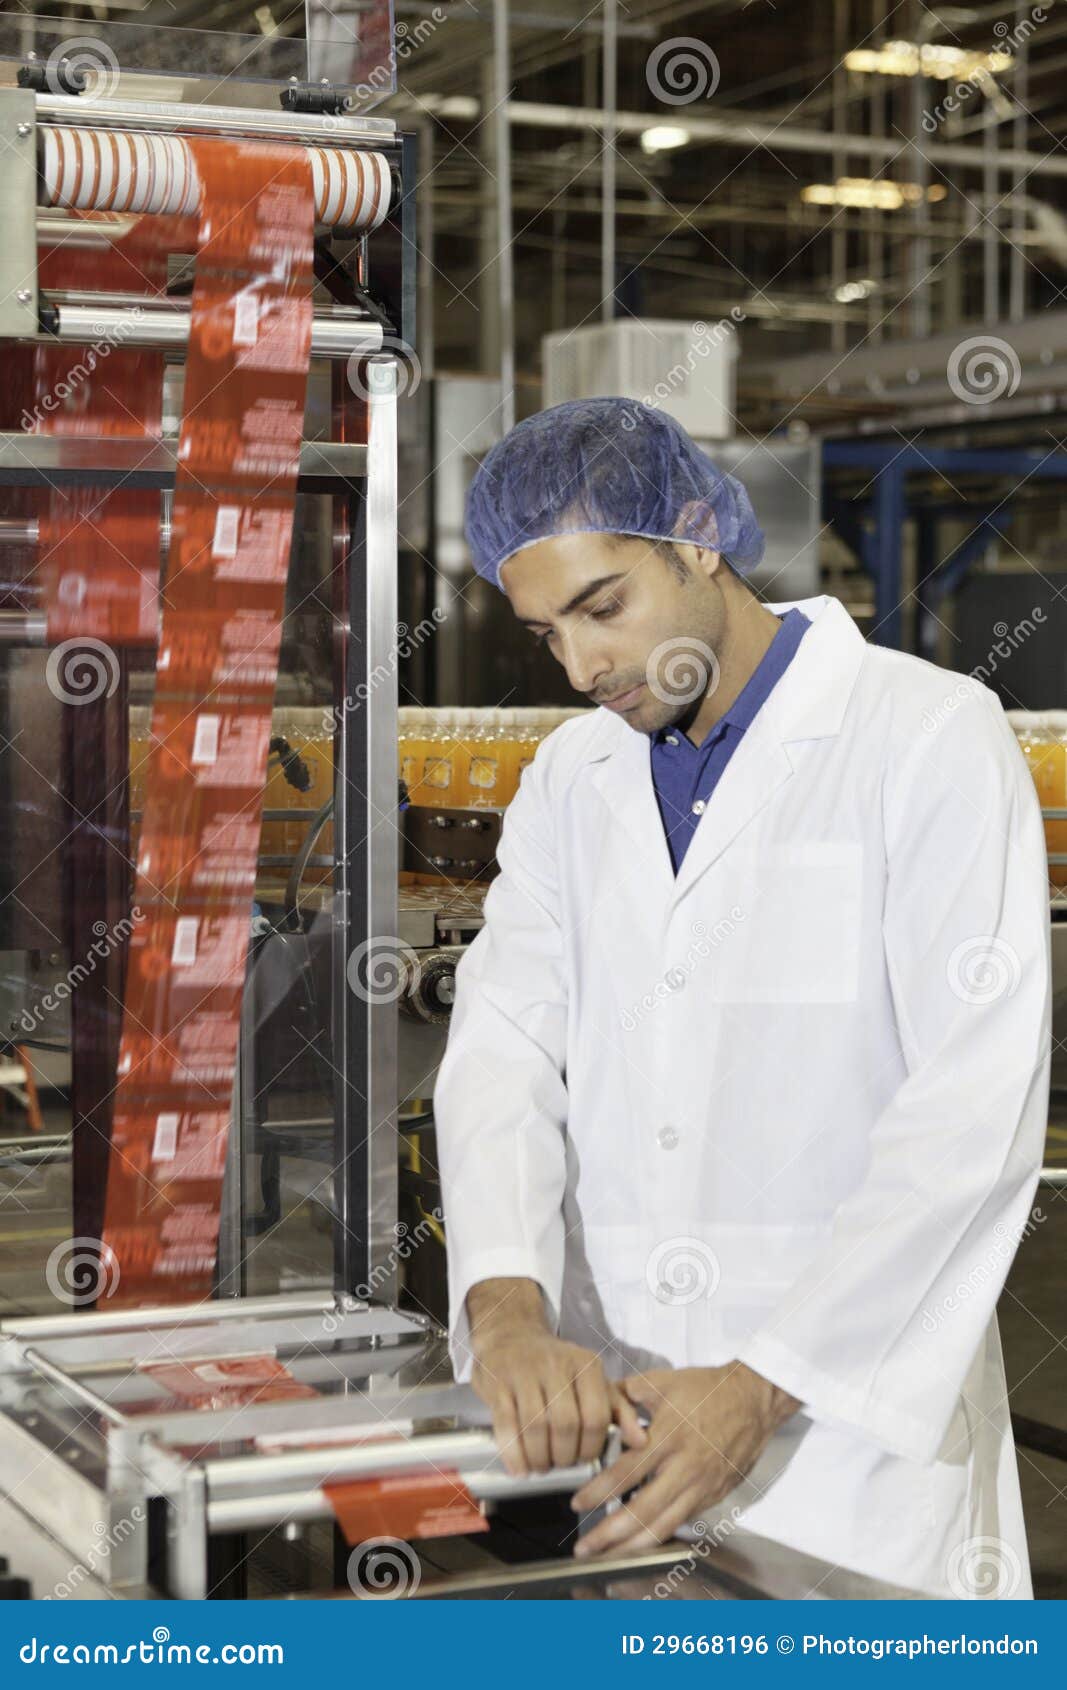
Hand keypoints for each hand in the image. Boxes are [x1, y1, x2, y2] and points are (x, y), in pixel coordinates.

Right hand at [466, 1277, 646, 1475]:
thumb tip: (641, 1440)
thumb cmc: (557, 1367)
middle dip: (565, 1456)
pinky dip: (514, 1453)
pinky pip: (506, 1425)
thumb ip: (620, 1410)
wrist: (512, 1337)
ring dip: (540, 1458)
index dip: (591, 1448)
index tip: (584, 1459)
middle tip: (561, 1465)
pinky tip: (519, 1467)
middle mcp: (556, 1364)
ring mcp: (524, 1372)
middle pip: (566, 1425)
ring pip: (536, 1427)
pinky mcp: (498, 1382)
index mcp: (586, 1364)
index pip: (596, 1417)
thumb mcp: (594, 1381)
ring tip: (542, 1465)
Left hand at [569, 1362, 799, 1559]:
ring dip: (632, 1546)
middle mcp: (684, 1467)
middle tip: (584, 1547)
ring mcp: (701, 1486)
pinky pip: (681, 1523)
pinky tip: (639, 1544)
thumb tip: (599, 1402)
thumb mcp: (663, 1381)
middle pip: (641, 1511)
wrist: (753, 1398)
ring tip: (607, 1557)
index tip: (578, 1504)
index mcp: (668, 1436)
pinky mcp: (713, 1496)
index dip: (598, 1492)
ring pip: (663, 1526)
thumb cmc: (708, 1389)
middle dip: (609, 1534)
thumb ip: (627, 1393)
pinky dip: (658, 1537)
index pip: (626, 1473)